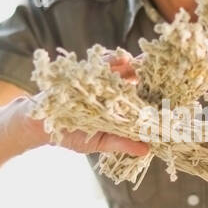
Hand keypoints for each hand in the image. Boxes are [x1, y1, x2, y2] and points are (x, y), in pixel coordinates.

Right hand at [11, 51, 148, 158]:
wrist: (38, 124)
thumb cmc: (71, 135)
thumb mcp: (99, 142)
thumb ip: (121, 143)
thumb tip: (147, 150)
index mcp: (117, 107)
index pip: (140, 98)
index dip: (153, 93)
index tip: (168, 90)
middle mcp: (109, 91)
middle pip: (131, 78)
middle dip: (144, 72)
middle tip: (160, 69)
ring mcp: (97, 80)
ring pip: (118, 68)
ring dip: (130, 63)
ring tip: (141, 61)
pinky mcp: (84, 72)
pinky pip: (99, 63)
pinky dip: (110, 60)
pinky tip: (121, 57)